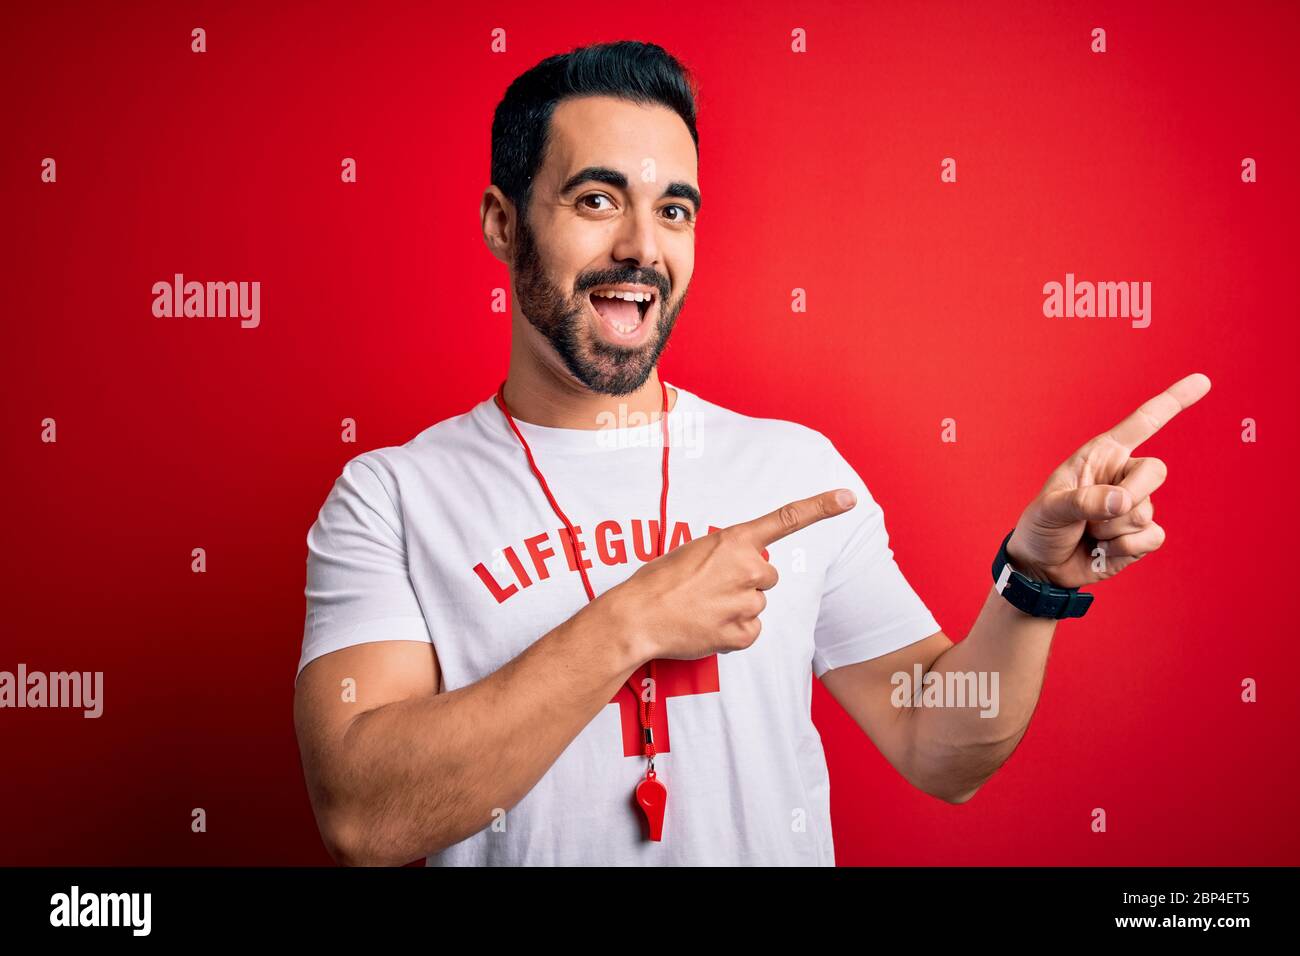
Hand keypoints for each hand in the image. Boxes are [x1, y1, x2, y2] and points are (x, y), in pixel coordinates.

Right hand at [601, 489, 858, 660]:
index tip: (849, 497)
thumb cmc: (659, 581)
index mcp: (734, 540)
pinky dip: (733, 634)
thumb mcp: (694, 552)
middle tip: (711, 590)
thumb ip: (728, 555)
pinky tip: (709, 628)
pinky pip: (751, 632)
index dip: (821, 507)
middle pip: (768, 577)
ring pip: (758, 605)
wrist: (637, 616)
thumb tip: (750, 571)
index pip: (786, 519)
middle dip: (746, 584)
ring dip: (737, 609)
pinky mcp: (740, 633)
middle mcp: (747, 567)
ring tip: (703, 609)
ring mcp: (745, 601)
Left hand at [1006, 372, 1211, 587]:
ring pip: (1146, 511)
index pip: (1143, 423)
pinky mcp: (1141, 535)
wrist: (1042, 566)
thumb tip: (1123, 501)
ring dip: (1111, 529)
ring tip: (1088, 532)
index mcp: (1102, 456)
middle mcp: (1123, 476)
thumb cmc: (1042, 528)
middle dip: (1129, 494)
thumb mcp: (1051, 509)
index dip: (1173, 401)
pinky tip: (1103, 550)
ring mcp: (1135, 505)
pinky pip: (1152, 537)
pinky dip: (1125, 549)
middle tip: (1093, 514)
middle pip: (1157, 471)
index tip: (1203, 381)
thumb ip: (1084, 501)